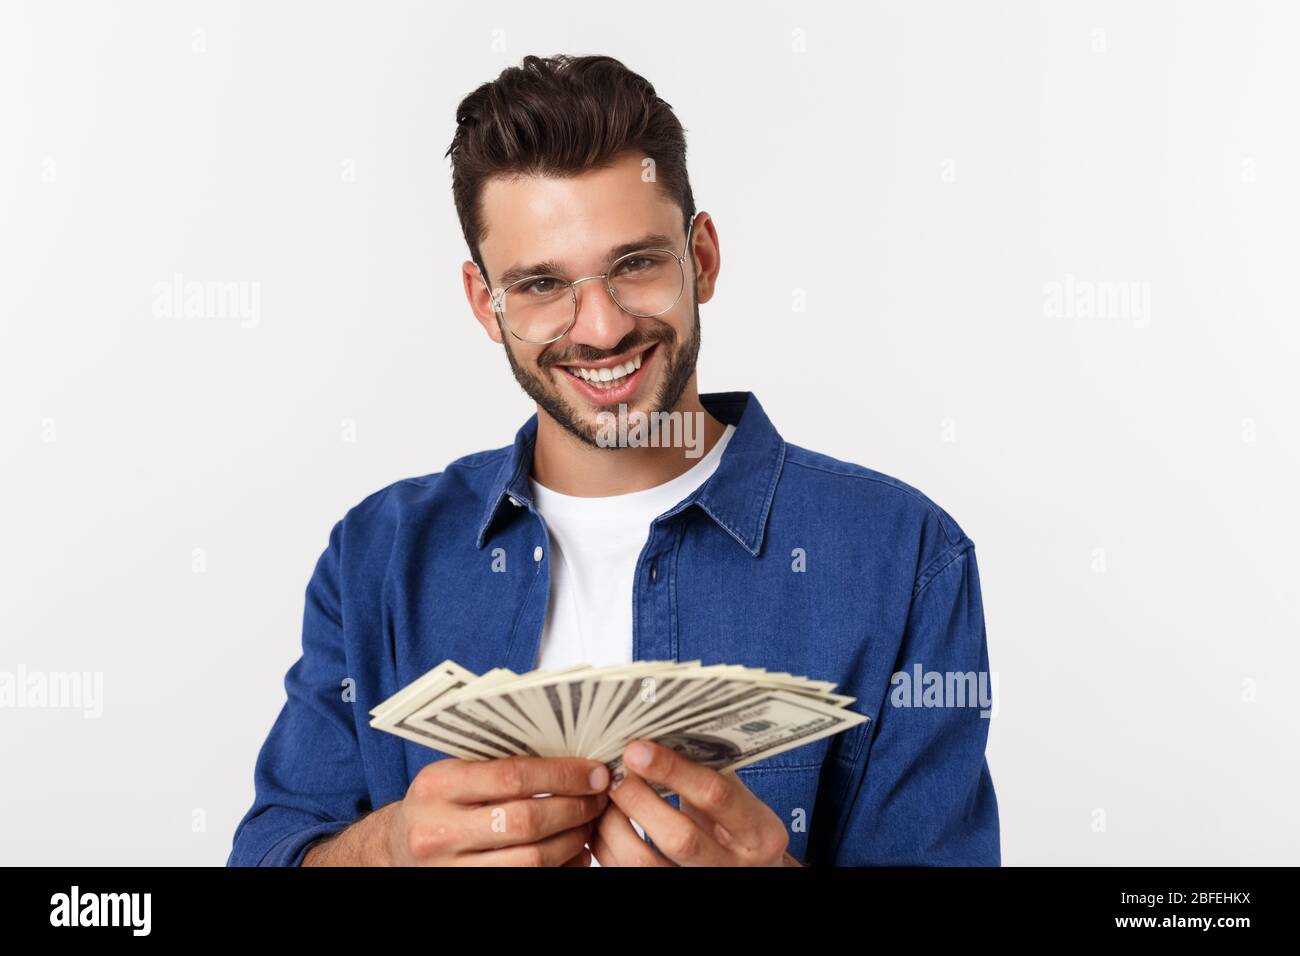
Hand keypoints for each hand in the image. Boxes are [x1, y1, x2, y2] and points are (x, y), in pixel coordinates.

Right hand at [381, 755, 608, 865]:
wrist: (398, 847)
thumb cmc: (438, 801)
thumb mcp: (454, 771)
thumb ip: (501, 763)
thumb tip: (573, 756)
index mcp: (437, 786)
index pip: (513, 776)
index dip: (563, 774)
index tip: (595, 772)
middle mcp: (439, 831)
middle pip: (526, 821)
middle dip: (574, 808)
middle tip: (599, 797)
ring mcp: (450, 870)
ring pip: (531, 859)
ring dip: (573, 839)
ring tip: (589, 822)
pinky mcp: (467, 891)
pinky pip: (527, 881)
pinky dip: (561, 867)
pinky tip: (575, 851)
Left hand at [590, 740, 793, 866]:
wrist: (751, 872)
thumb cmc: (739, 827)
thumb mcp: (740, 799)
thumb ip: (708, 771)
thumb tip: (658, 732)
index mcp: (759, 832)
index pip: (716, 795)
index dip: (673, 770)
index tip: (636, 749)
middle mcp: (734, 867)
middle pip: (679, 838)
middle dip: (638, 799)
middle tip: (616, 773)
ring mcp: (701, 884)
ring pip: (644, 863)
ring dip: (614, 824)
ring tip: (607, 795)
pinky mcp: (671, 893)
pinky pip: (626, 873)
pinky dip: (606, 844)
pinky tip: (604, 819)